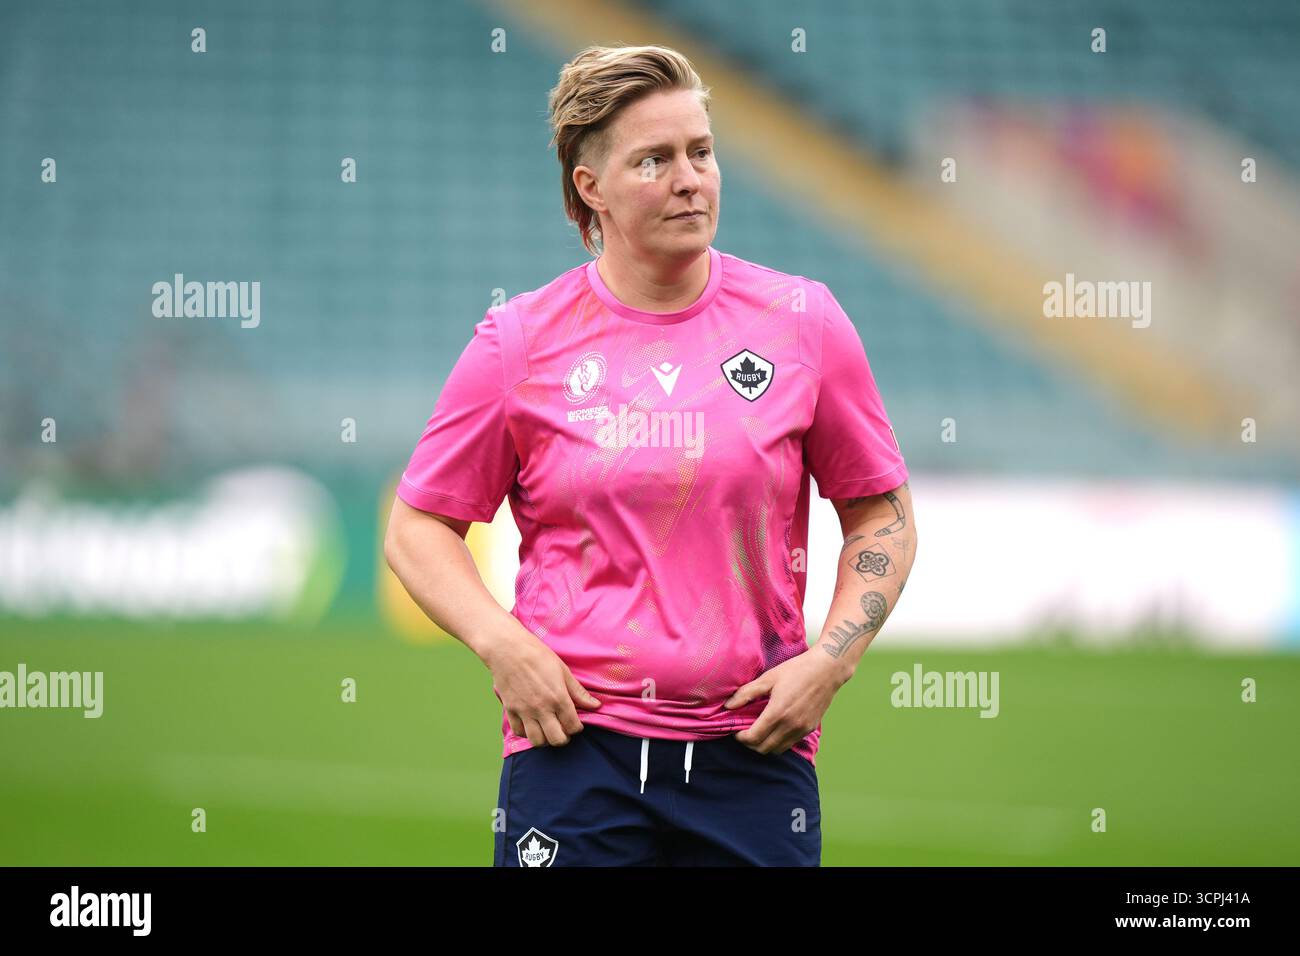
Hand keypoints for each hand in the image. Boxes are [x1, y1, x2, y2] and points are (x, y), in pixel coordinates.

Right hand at [482, 627, 600, 747]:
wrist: (508, 649)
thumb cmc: (537, 656)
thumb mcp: (563, 670)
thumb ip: (578, 692)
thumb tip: (596, 705)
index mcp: (558, 698)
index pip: (573, 727)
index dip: (577, 728)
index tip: (575, 723)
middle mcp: (542, 708)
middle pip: (557, 740)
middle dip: (563, 738)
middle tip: (563, 729)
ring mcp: (525, 711)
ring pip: (538, 741)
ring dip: (545, 739)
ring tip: (547, 729)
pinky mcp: (510, 710)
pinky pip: (519, 732)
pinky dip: (527, 733)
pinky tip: (531, 724)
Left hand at [724, 650, 851, 754]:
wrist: (827, 670)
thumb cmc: (797, 670)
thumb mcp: (768, 678)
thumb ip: (746, 693)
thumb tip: (727, 706)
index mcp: (777, 712)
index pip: (753, 738)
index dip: (741, 737)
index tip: (736, 730)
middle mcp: (790, 725)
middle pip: (763, 748)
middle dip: (750, 743)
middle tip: (745, 732)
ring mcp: (801, 729)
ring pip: (777, 750)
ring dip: (765, 745)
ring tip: (759, 731)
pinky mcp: (809, 729)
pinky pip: (790, 744)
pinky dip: (779, 742)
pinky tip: (775, 728)